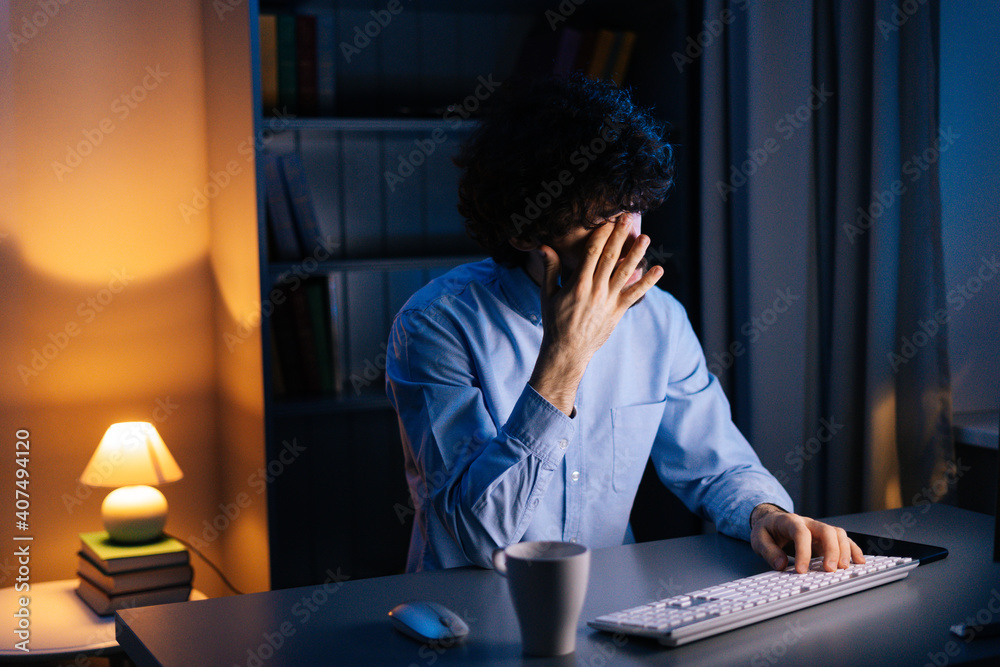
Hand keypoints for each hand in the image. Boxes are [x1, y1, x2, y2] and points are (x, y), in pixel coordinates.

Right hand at [528, 216, 662, 413]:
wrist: (567, 351)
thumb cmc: (555, 321)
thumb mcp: (548, 294)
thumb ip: (550, 268)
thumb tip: (544, 246)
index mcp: (578, 284)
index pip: (592, 252)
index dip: (600, 234)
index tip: (607, 219)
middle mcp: (595, 290)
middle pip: (610, 257)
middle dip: (619, 236)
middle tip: (627, 218)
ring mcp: (608, 301)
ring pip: (625, 272)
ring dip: (637, 254)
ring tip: (646, 238)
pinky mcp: (617, 311)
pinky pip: (635, 294)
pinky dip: (648, 282)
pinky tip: (658, 269)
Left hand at [750, 504, 865, 573]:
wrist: (771, 521)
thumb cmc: (767, 530)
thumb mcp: (758, 539)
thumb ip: (768, 551)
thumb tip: (781, 564)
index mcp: (790, 521)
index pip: (801, 533)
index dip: (803, 552)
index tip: (801, 570)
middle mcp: (808, 523)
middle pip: (826, 530)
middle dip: (831, 550)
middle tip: (829, 570)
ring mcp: (819, 530)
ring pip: (838, 534)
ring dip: (844, 551)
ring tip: (843, 568)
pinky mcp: (826, 539)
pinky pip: (844, 540)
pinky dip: (853, 550)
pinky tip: (859, 561)